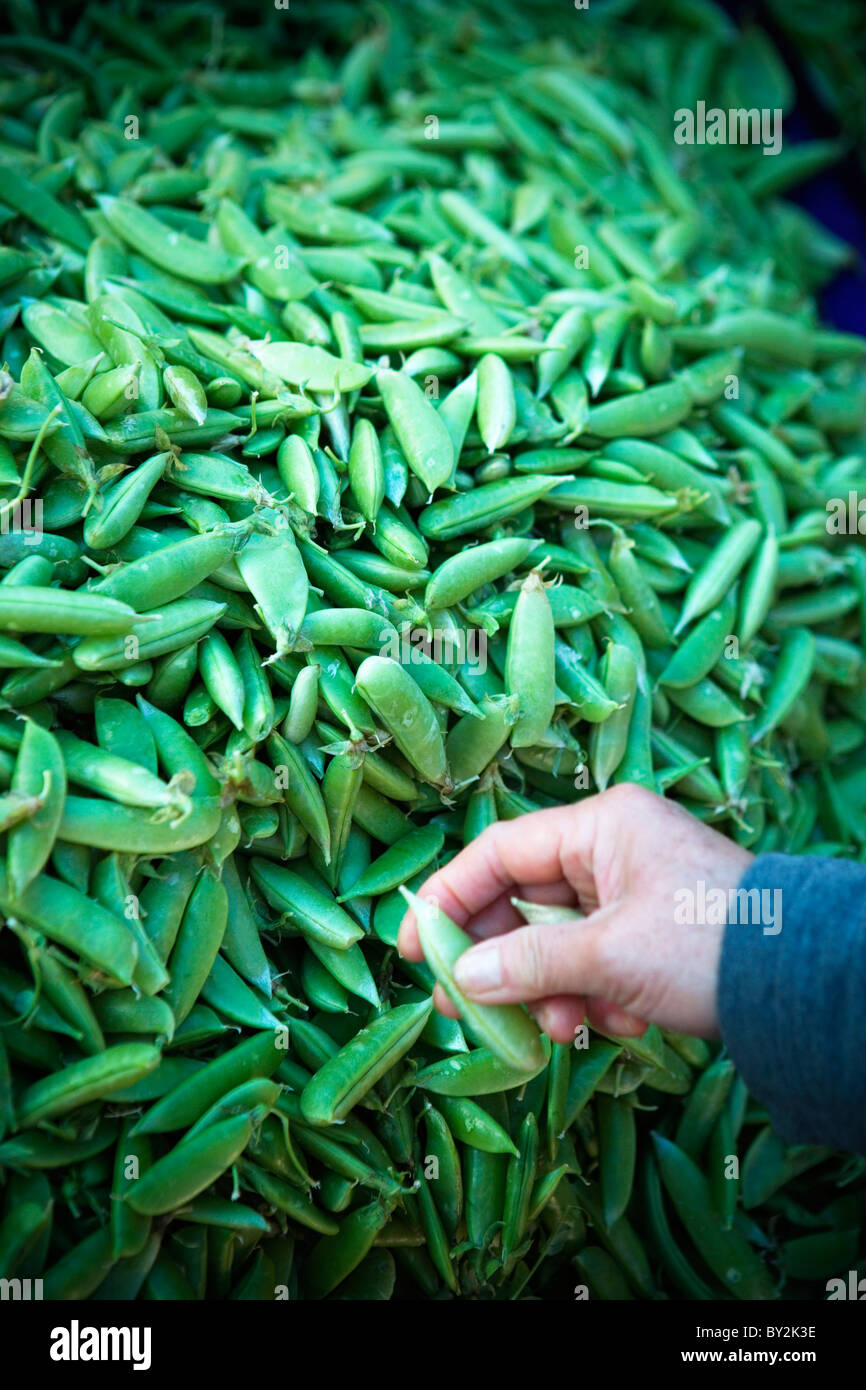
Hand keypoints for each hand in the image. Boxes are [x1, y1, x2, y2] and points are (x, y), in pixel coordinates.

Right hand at [398, 784, 753, 1043]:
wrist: (803, 986)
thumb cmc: (705, 946)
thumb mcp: (606, 956)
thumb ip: (524, 962)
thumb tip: (459, 980)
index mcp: (601, 825)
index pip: (499, 852)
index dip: (448, 899)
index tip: (413, 948)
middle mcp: (614, 849)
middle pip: (524, 901)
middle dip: (503, 962)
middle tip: (467, 1011)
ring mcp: (636, 891)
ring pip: (559, 940)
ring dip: (554, 990)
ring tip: (568, 1029)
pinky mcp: (654, 932)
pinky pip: (597, 960)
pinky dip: (598, 996)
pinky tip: (625, 1022)